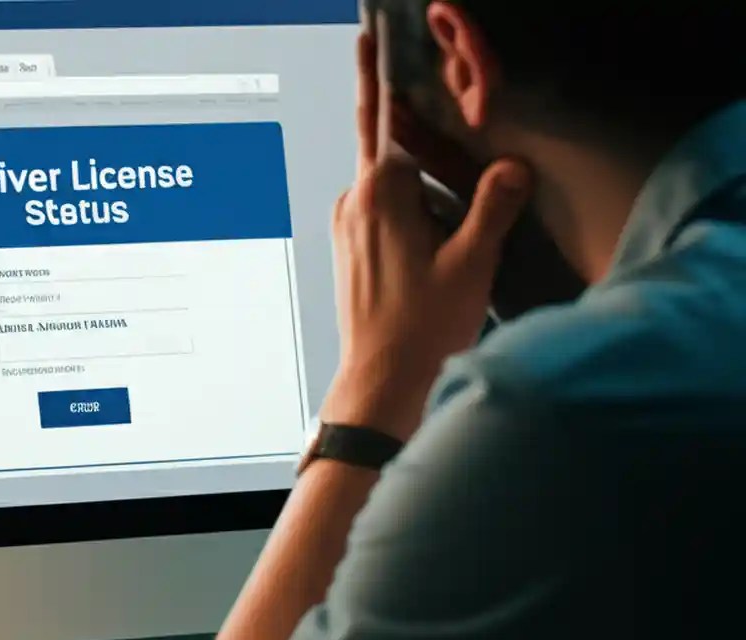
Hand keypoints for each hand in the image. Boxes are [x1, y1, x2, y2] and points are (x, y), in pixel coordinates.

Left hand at [320, 29, 531, 440]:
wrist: (381, 381)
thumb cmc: (423, 326)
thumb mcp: (473, 262)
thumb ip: (493, 205)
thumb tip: (513, 166)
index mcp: (380, 194)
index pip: (380, 117)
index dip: (378, 74)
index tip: (369, 36)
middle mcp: (355, 202)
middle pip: (392, 151)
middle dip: (422, 148)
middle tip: (443, 183)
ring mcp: (348, 226)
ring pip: (394, 187)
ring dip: (425, 197)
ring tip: (450, 247)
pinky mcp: (352, 249)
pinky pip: (385, 213)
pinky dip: (414, 217)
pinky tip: (436, 254)